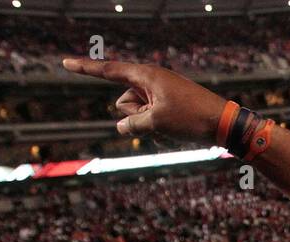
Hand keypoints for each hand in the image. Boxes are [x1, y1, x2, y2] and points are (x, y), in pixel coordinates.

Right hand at [61, 57, 226, 143]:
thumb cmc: (191, 118)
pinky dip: (158, 128)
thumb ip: (132, 124)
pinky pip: (151, 119)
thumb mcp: (156, 123)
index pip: (108, 70)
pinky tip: (176, 132)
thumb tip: (122, 127)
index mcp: (146, 75)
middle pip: (124, 101)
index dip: (85, 68)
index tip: (65, 62)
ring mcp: (160, 93)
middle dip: (134, 116)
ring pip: (137, 114)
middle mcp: (151, 81)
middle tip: (161, 120)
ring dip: (147, 125)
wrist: (224, 124)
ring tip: (172, 127)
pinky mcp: (169, 105)